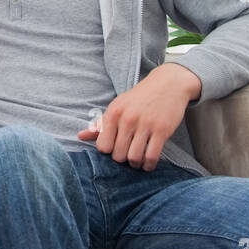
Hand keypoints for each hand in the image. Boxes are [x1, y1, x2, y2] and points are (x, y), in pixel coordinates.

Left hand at [77, 63, 201, 170]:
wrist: (168, 84)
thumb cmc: (139, 98)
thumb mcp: (117, 106)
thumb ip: (100, 123)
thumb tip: (80, 136)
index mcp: (113, 113)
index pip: (103, 146)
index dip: (109, 152)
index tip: (115, 149)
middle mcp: (127, 119)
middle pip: (118, 155)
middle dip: (122, 160)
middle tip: (127, 157)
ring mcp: (145, 124)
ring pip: (134, 157)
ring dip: (135, 165)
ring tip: (137, 162)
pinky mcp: (162, 130)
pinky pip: (152, 156)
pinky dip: (149, 165)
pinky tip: (148, 164)